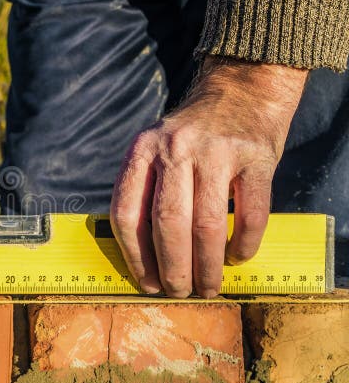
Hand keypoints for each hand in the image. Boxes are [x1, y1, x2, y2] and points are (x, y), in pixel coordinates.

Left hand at [110, 57, 307, 297]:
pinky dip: (245, 242)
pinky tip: (238, 257)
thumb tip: (141, 257)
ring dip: (207, 265)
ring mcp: (216, 151)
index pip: (127, 212)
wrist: (240, 89)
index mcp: (142, 150)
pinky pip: (251, 211)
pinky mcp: (255, 156)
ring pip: (207, 224)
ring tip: (209, 287)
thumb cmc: (191, 134)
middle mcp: (175, 149)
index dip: (134, 255)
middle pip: (167, 223)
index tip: (146, 283)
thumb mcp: (155, 148)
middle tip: (179, 293)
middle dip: (172, 268)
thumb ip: (144, 189)